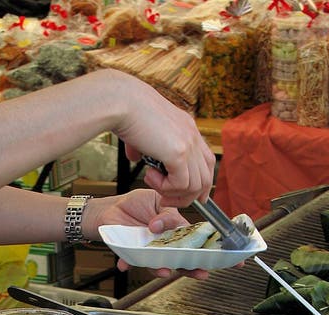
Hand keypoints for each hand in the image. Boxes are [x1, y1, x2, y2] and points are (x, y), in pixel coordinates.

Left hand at [85, 190, 210, 280]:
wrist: (111, 209)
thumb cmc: (136, 203)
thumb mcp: (156, 200)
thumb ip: (167, 214)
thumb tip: (166, 225)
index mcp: (173, 230)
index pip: (189, 241)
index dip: (199, 251)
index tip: (207, 258)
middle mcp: (161, 244)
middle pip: (178, 259)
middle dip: (189, 268)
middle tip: (199, 273)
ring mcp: (148, 250)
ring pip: (156, 264)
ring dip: (159, 269)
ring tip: (164, 271)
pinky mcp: (132, 253)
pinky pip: (131, 261)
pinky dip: (127, 263)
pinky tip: (124, 264)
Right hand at [100, 71, 215, 207]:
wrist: (121, 102)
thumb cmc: (125, 112)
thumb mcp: (140, 133)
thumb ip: (143, 147)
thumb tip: (137, 157)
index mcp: (187, 127)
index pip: (206, 162)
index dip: (200, 183)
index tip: (187, 196)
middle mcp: (192, 134)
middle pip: (206, 178)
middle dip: (187, 196)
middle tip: (164, 199)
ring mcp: (188, 143)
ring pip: (195, 185)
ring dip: (173, 192)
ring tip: (152, 182)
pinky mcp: (179, 152)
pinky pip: (181, 184)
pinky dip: (165, 187)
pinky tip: (148, 175)